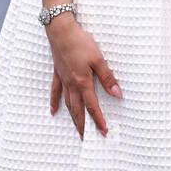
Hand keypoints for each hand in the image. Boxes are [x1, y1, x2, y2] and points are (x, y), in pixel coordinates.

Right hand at [47, 17, 121, 138]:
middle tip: (88, 139)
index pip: (92, 106)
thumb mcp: (99, 60)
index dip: (99, 120)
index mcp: (83, 82)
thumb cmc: (80, 43)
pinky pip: (55, 92)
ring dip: (73, 118)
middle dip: (84, 126)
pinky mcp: (58, 73)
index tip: (104, 131)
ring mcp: (63, 80)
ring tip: (76, 129)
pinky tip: (54, 111)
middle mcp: (72, 84)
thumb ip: (107, 78)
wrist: (61, 31)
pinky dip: (55, 103)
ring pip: (68, 104)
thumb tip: (117, 94)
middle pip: (78, 110)